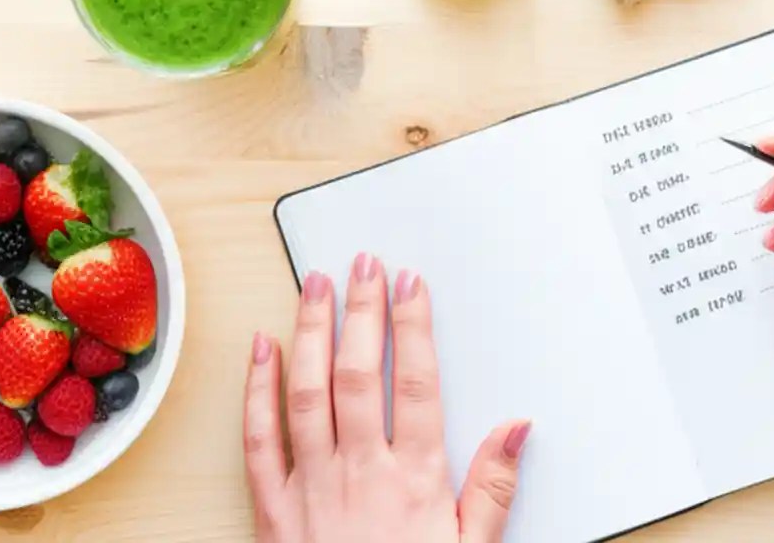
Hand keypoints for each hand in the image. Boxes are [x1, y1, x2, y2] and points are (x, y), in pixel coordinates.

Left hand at [244, 254, 530, 542]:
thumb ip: (495, 486)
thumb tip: (517, 427)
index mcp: (415, 481)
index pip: (416, 384)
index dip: (414, 327)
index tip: (412, 285)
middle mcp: (360, 473)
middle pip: (361, 373)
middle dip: (363, 311)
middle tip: (364, 264)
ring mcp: (311, 487)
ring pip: (308, 391)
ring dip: (311, 332)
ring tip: (314, 285)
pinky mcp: (272, 508)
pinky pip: (258, 438)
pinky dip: (256, 389)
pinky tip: (261, 348)